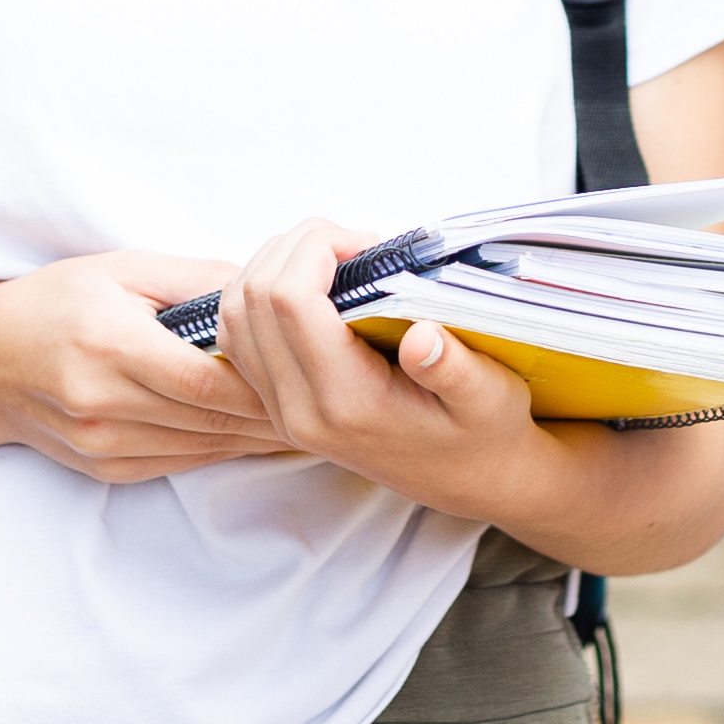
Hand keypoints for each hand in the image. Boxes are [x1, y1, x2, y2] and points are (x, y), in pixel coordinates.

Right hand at [0, 251, 285, 483]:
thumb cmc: (55, 301)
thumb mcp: (122, 269)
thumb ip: (196, 281)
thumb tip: (265, 290)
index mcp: (110, 346)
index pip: (207, 379)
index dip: (266, 382)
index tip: (312, 369)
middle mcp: (104, 404)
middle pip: (212, 419)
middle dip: (277, 411)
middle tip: (330, 395)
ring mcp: (104, 444)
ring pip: (204, 447)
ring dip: (258, 436)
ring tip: (310, 415)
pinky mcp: (107, 468)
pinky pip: (182, 462)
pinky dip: (223, 447)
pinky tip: (257, 432)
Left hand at [217, 216, 569, 522]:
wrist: (469, 480)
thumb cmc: (483, 431)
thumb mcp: (490, 397)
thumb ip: (455, 368)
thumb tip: (421, 336)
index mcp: (348, 403)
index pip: (290, 303)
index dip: (315, 250)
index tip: (365, 243)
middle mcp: (300, 411)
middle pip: (250, 301)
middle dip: (293, 248)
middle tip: (351, 244)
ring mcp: (282, 411)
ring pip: (233, 317)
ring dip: (271, 267)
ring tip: (331, 258)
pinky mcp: (278, 405)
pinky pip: (239, 338)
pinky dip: (260, 295)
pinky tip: (312, 285)